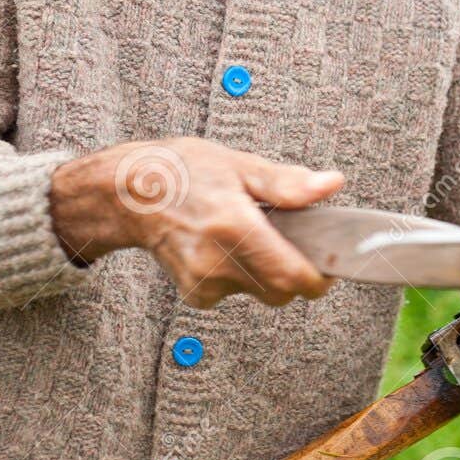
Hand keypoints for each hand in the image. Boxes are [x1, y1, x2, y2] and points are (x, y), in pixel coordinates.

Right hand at [50, 135, 343, 308]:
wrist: (128, 194)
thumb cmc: (183, 171)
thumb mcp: (239, 165)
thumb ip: (287, 184)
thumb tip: (332, 185)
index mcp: (234, 226)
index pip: (294, 277)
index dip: (321, 276)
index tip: (330, 261)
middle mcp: (218, 261)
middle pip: (282, 291)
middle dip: (295, 272)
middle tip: (290, 239)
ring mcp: (203, 281)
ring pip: (261, 293)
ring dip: (267, 272)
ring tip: (248, 235)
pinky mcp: (195, 294)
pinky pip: (236, 294)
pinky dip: (241, 277)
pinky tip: (224, 248)